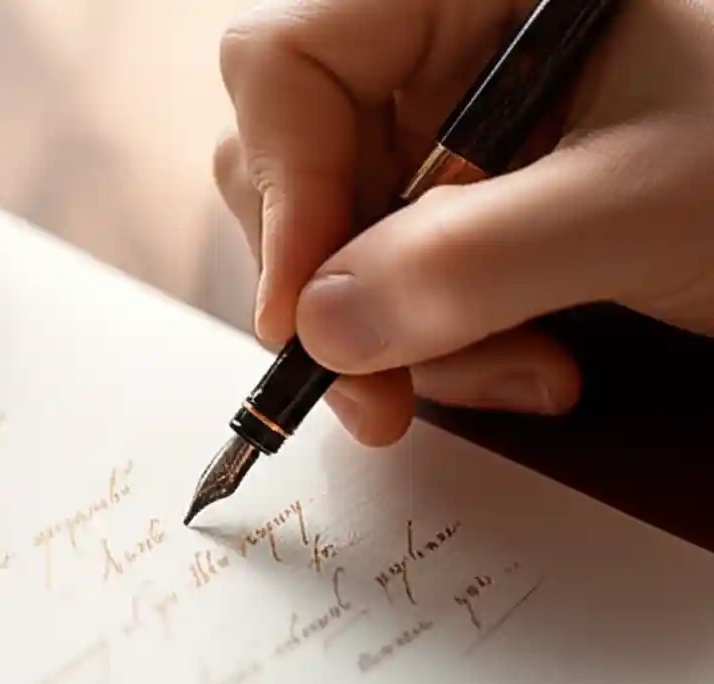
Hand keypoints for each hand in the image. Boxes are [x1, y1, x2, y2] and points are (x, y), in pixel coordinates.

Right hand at [214, 0, 713, 445]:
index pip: (286, 65)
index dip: (279, 190)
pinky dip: (445, 343)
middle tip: (384, 394)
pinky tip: (534, 362)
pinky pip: (395, 277)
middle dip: (342, 291)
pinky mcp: (469, 196)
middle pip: (297, 165)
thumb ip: (477, 259)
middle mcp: (439, 49)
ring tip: (527, 375)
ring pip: (339, 240)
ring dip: (406, 338)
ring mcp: (448, 127)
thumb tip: (320, 328)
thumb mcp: (646, 204)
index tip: (308, 318)